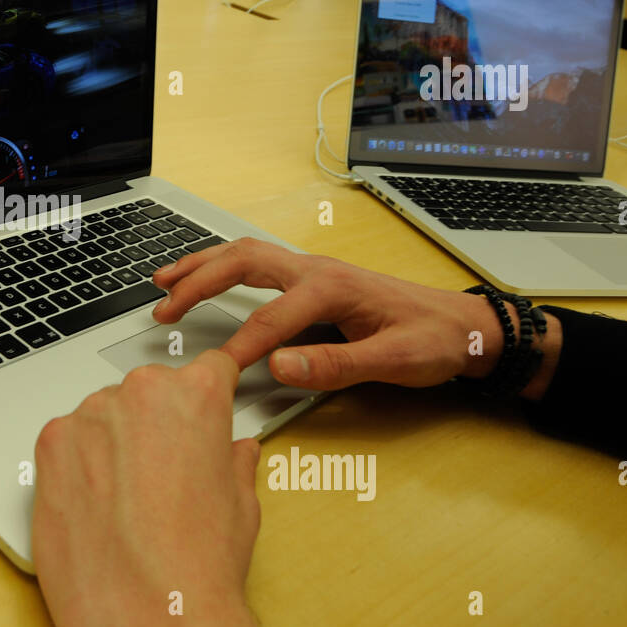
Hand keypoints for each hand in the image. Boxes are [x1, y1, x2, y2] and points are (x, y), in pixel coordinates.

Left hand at [33, 350, 263, 626]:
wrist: (145, 616)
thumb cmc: (197, 565)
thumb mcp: (241, 504)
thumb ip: (234, 460)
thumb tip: (236, 450)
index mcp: (195, 395)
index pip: (206, 368)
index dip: (210, 389)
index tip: (205, 402)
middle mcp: (138, 394)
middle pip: (149, 391)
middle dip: (157, 423)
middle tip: (167, 472)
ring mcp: (87, 417)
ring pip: (104, 416)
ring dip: (114, 442)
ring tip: (130, 499)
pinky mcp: (48, 446)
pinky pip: (68, 441)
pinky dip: (79, 464)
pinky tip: (99, 504)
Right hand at [152, 238, 515, 389]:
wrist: (463, 326)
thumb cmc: (434, 341)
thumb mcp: (394, 361)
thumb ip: (335, 365)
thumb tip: (281, 366)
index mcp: (333, 288)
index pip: (271, 319)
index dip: (239, 347)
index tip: (214, 372)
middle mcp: (316, 270)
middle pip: (242, 262)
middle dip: (197, 283)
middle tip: (163, 310)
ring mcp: (312, 270)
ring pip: (244, 254)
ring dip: (201, 266)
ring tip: (163, 282)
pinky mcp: (311, 279)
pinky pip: (254, 262)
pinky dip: (219, 266)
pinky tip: (202, 277)